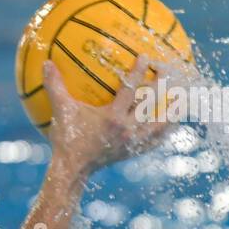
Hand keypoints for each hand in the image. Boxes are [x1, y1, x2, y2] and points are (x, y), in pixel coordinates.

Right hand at [43, 56, 172, 174]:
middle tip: (170, 71)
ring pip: (161, 125)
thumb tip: (45, 63)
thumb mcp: (61, 110)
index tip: (147, 57)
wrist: (73, 170)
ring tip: (183, 100)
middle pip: (152, 104)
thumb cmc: (66, 139)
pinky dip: (166, 131)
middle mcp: (127, 129)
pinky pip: (156, 140)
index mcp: (112, 117)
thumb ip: (55, 86)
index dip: (139, 72)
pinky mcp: (134, 151)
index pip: (130, 90)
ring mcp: (133, 142)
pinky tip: (172, 124)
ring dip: (173, 111)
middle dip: (164, 86)